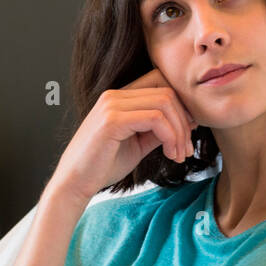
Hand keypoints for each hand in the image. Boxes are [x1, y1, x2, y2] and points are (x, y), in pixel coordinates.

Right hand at [47, 67, 196, 203]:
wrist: (75, 183)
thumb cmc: (104, 165)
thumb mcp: (139, 143)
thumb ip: (159, 129)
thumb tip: (189, 120)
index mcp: (120, 97)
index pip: (161, 82)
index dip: (182, 104)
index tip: (189, 131)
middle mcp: (114, 95)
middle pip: (167, 91)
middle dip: (185, 121)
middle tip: (187, 149)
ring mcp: (112, 104)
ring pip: (165, 103)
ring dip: (179, 131)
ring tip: (179, 155)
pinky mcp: (112, 120)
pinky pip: (155, 118)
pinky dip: (170, 136)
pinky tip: (170, 154)